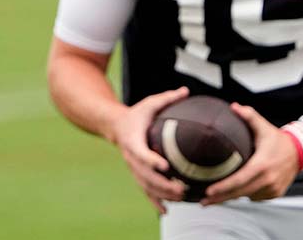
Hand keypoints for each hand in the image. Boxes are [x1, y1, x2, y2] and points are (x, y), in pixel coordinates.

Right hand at [108, 87, 189, 213]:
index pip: (140, 152)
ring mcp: (132, 167)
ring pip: (145, 185)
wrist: (116, 126)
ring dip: (162, 194)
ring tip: (181, 198)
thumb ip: (167, 98)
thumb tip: (186, 91)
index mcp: (133, 139)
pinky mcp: (136, 174)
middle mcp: (130, 156)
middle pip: (144, 175)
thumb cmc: (137, 114)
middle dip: (162, 184)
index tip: (165, 166)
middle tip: (181, 188)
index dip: (151, 160)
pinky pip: (145, 190)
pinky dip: (154, 202)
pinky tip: (166, 211)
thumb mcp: (149, 103)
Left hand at [201, 103, 300, 204]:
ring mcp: (273, 189)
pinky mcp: (275, 194)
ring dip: (231, 197)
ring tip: (214, 198)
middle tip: (203, 202)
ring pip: (247, 196)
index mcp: (262, 165)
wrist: (300, 152)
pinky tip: (233, 193)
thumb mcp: (263, 126)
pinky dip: (245, 194)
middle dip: (220, 199)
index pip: (239, 180)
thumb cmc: (277, 139)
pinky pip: (255, 197)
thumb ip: (249, 115)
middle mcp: (268, 180)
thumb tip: (233, 106)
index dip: (223, 187)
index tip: (208, 191)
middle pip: (240, 193)